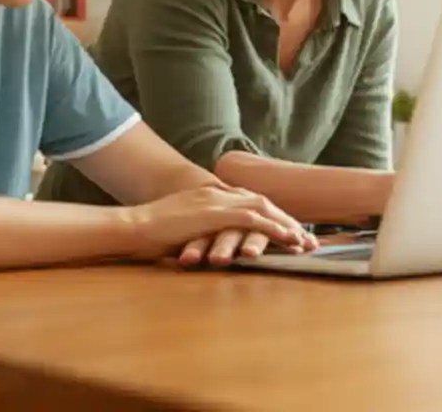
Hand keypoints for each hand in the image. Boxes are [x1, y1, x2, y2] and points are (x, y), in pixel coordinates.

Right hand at [125, 184, 316, 260]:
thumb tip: (216, 247)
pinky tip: (288, 238)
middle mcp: (217, 193)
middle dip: (287, 220)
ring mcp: (216, 201)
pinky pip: (252, 218)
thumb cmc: (152, 235)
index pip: (250, 202)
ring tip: (305, 241)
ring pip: (263, 208)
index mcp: (210, 195)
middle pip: (263, 202)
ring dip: (287, 224)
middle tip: (308, 238)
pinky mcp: (214, 213)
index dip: (273, 217)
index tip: (291, 232)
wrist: (133, 227)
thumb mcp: (184, 230)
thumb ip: (204, 232)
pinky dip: (273, 228)